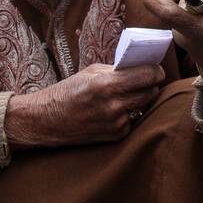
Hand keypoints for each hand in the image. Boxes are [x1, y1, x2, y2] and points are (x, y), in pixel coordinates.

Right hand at [5, 62, 164, 147]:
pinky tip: (114, 110)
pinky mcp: (116, 135)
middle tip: (146, 80)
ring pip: (144, 107)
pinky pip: (132, 120)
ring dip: (140, 100)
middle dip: (151, 84)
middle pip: (151, 92)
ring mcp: (116, 123)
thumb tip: (142, 67)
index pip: (148, 75)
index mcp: (107, 85)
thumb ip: (117, 70)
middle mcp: (113, 105)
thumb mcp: (90, 73)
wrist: (46, 120)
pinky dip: (128, 114)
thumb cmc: (67, 92)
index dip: (156, 71)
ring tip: (127, 94)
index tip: (157, 69)